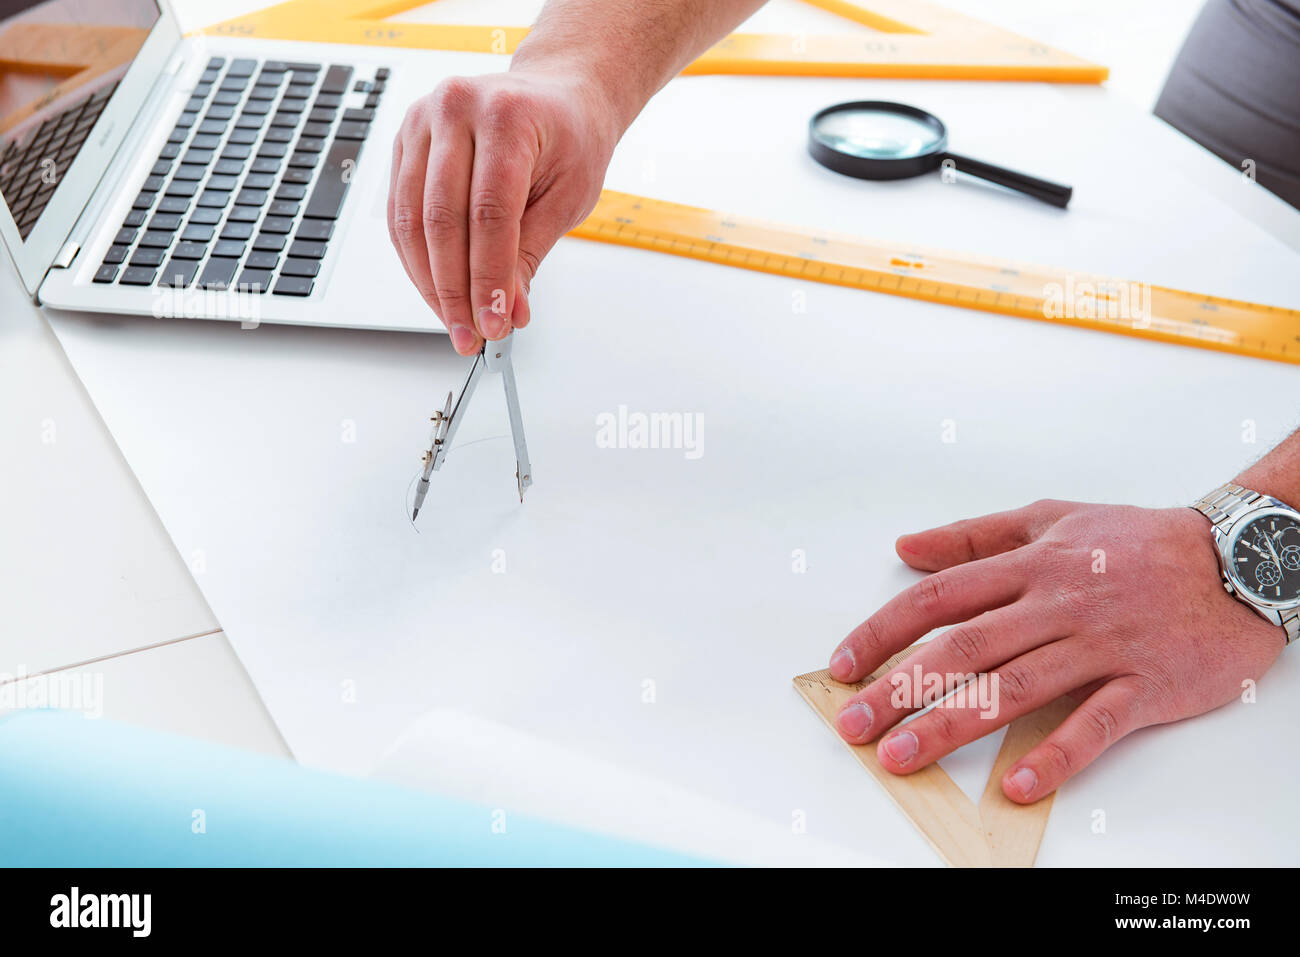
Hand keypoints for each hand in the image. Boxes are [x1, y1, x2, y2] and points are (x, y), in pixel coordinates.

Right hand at [388, 69, 620, 353]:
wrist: (556, 93)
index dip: (488, 277)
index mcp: (506, 115)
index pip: (490, 213)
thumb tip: (506, 308)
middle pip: (443, 220)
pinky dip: (416, 260)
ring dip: (430, 283)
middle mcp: (455, 109)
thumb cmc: (569, 136)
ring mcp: (421, 121)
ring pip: (410, 222)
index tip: (495, 322)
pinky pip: (399, 213)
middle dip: (456, 290)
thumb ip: (531, 252)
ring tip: (455, 322)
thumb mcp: (569, 195)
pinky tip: (436, 291)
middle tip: (472, 334)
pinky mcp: (405, 141)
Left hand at [828, 500, 1283, 802]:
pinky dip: (1056, 755)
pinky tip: (1015, 784)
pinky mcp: (1147, 684)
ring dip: (952, 726)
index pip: (938, 599)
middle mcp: (1056, 604)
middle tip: (853, 725)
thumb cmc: (1137, 541)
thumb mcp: (1051, 519)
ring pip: (1014, 688)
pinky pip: (1096, 724)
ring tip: (902, 756)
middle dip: (898, 689)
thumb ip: (974, 535)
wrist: (1240, 558)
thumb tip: (907, 547)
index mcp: (1029, 565)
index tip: (843, 666)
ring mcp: (1100, 646)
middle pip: (963, 649)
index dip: (883, 633)